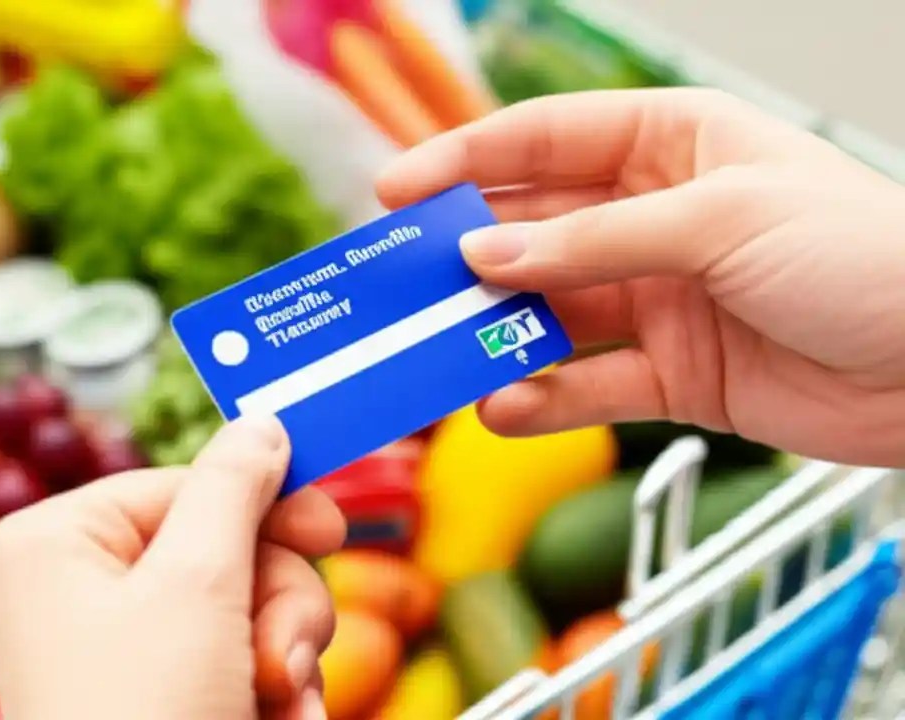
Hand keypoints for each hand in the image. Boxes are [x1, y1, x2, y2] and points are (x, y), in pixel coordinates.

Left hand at [0, 415, 344, 719]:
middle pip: (228, 549)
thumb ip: (234, 490)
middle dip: (275, 607)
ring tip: (269, 707)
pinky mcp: (165, 699)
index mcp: (62, 540)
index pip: (189, 484)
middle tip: (281, 659)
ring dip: (283, 662)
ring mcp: (127, 650)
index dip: (266, 503)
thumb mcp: (194, 585)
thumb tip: (261, 424)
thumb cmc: (140, 719)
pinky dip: (272, 700)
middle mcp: (87, 588)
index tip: (331, 528)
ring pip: (249, 611)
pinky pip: (244, 666)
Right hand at [379, 88, 904, 466]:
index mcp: (671, 146)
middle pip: (532, 230)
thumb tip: (487, 255)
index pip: (544, 142)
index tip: (395, 193)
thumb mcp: (720, 222)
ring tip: (441, 354)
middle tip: (400, 287)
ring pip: (548, 312)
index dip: (463, 162)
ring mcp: (658, 299)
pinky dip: (540, 397)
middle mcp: (653, 218)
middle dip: (465, 257)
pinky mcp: (670, 374)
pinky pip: (585, 384)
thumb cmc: (864, 255)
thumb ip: (594, 244)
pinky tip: (504, 405)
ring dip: (493, 334)